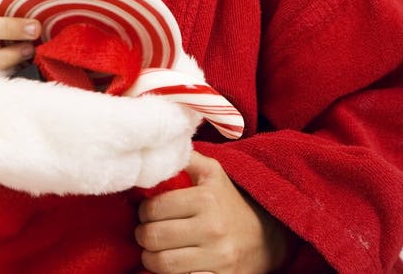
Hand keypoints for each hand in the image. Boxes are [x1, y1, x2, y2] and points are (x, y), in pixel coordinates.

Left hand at [135, 151, 287, 273]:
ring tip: (152, 250)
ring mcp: (217, 259)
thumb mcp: (213, 173)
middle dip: (142, 235)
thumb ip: (187, 158)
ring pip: (163, 264)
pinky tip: (171, 265)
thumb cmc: (231, 201)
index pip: (155, 208)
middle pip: (155, 237)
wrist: (267, 237)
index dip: (143, 211)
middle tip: (144, 232)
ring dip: (150, 258)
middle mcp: (212, 229)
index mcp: (206, 199)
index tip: (144, 212)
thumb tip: (162, 148)